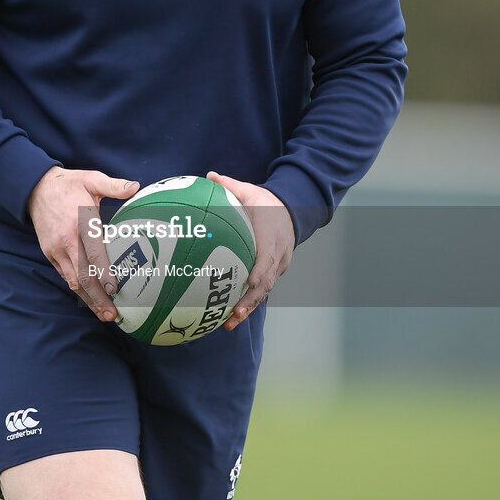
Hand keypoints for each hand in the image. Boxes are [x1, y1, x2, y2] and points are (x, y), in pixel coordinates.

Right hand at [27, 166, 139, 321]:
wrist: (35, 188)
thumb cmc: (69, 184)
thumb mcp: (91, 179)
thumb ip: (114, 185)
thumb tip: (136, 186)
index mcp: (80, 222)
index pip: (93, 253)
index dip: (103, 273)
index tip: (115, 289)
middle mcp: (66, 240)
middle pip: (82, 275)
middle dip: (98, 297)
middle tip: (113, 314)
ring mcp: (56, 249)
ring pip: (72, 280)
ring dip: (88, 299)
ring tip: (104, 313)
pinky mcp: (50, 254)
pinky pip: (65, 275)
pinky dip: (77, 289)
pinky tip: (90, 298)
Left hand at [207, 170, 294, 329]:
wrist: (290, 212)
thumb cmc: (265, 202)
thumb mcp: (249, 190)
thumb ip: (230, 185)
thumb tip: (209, 176)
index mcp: (272, 235)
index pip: (268, 255)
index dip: (260, 269)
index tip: (249, 281)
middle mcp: (277, 255)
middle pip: (266, 281)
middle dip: (251, 299)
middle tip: (234, 313)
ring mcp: (277, 266)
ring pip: (264, 291)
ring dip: (248, 308)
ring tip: (229, 323)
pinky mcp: (272, 273)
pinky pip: (261, 290)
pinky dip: (248, 304)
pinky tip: (229, 317)